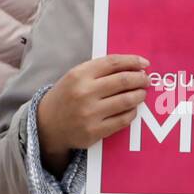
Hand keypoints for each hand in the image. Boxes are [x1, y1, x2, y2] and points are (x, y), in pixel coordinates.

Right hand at [37, 53, 149, 174]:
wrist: (47, 125)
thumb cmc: (66, 96)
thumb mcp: (75, 77)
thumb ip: (98, 71)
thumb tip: (131, 67)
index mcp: (79, 75)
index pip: (112, 63)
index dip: (132, 61)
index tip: (144, 63)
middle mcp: (84, 93)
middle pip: (123, 81)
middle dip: (140, 79)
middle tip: (145, 80)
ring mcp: (90, 113)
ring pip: (126, 101)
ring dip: (139, 95)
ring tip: (142, 93)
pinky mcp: (95, 131)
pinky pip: (122, 120)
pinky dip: (131, 112)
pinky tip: (132, 109)